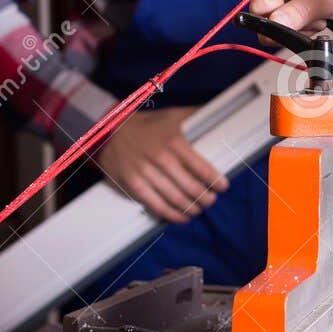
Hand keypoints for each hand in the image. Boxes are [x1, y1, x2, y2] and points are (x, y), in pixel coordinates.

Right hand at [96, 106, 227, 223]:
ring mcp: (146, 173)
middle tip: (211, 200)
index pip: (201, 168)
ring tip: (198, 209)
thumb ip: (194, 116)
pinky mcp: (133, 184)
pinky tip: (181, 217)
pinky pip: (155, 205)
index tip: (223, 186)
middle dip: (205, 198)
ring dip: (191, 208)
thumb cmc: (146, 124)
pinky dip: (171, 215)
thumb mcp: (171, 115)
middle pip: (190, 187)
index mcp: (174, 142)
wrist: (109, 130)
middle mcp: (161, 159)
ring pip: (175, 199)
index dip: (215, 181)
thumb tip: (216, 113)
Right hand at [249, 0, 332, 32]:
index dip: (278, 20)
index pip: (259, 6)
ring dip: (295, 25)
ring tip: (315, 13)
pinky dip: (295, 25)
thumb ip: (299, 12)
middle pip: (262, 16)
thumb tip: (273, 23)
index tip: (304, 16)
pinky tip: (310, 15)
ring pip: (270, 23)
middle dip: (289, 23)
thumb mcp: (326, 0)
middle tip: (313, 15)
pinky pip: (277, 24)